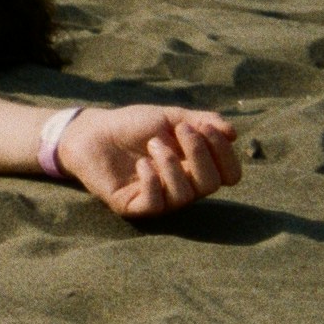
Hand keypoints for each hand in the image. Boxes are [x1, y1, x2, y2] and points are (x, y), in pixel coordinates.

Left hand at [60, 104, 240, 216]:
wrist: (91, 131)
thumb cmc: (132, 125)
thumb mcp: (170, 117)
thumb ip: (201, 121)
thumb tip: (233, 133)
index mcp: (196, 167)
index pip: (230, 174)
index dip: (225, 154)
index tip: (207, 128)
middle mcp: (183, 187)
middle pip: (212, 185)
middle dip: (200, 154)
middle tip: (180, 130)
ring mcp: (159, 199)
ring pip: (185, 196)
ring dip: (172, 164)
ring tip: (153, 143)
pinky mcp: (134, 206)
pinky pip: (156, 204)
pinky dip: (153, 180)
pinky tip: (142, 163)